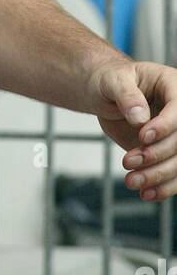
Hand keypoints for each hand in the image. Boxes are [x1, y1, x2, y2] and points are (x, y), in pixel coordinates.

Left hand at [89, 58, 176, 199]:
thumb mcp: (113, 80)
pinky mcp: (167, 153)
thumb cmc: (110, 81)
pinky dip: (162, 187)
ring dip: (157, 176)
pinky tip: (146, 193)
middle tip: (128, 161)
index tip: (142, 136)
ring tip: (131, 181)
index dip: (164, 126)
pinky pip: (174, 175)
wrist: (105, 94)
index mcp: (172, 85)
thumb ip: (126, 95)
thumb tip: (140, 117)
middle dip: (156, 155)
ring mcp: (174, 135)